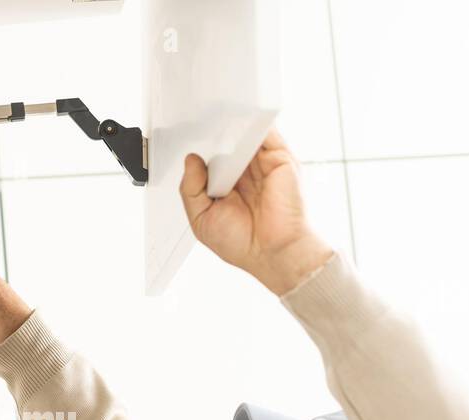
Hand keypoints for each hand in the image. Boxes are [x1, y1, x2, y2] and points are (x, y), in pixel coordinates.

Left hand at [178, 127, 332, 295]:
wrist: (271, 252)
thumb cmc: (240, 243)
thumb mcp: (201, 218)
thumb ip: (191, 189)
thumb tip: (191, 160)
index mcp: (227, 186)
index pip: (212, 158)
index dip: (202, 149)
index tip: (188, 139)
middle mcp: (246, 174)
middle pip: (229, 142)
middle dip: (216, 133)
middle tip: (199, 124)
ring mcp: (263, 164)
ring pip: (247, 133)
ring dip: (233, 125)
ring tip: (216, 119)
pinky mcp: (280, 159)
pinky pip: (267, 133)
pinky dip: (253, 123)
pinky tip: (239, 123)